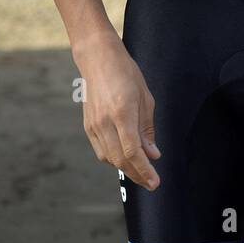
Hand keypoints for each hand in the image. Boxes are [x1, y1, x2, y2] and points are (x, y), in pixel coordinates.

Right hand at [76, 28, 161, 189]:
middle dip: (137, 175)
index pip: (133, 151)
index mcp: (122, 112)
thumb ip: (147, 128)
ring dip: (126, 169)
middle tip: (151, 183)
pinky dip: (114, 159)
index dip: (145, 170)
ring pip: (110, 158)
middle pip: (121, 159)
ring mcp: (94, 125)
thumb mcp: (145, 98)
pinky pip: (101, 151)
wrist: (98, 59)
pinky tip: (125, 159)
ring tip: (141, 173)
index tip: (155, 182)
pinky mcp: (88, 126)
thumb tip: (153, 154)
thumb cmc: (126, 73)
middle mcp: (105, 121)